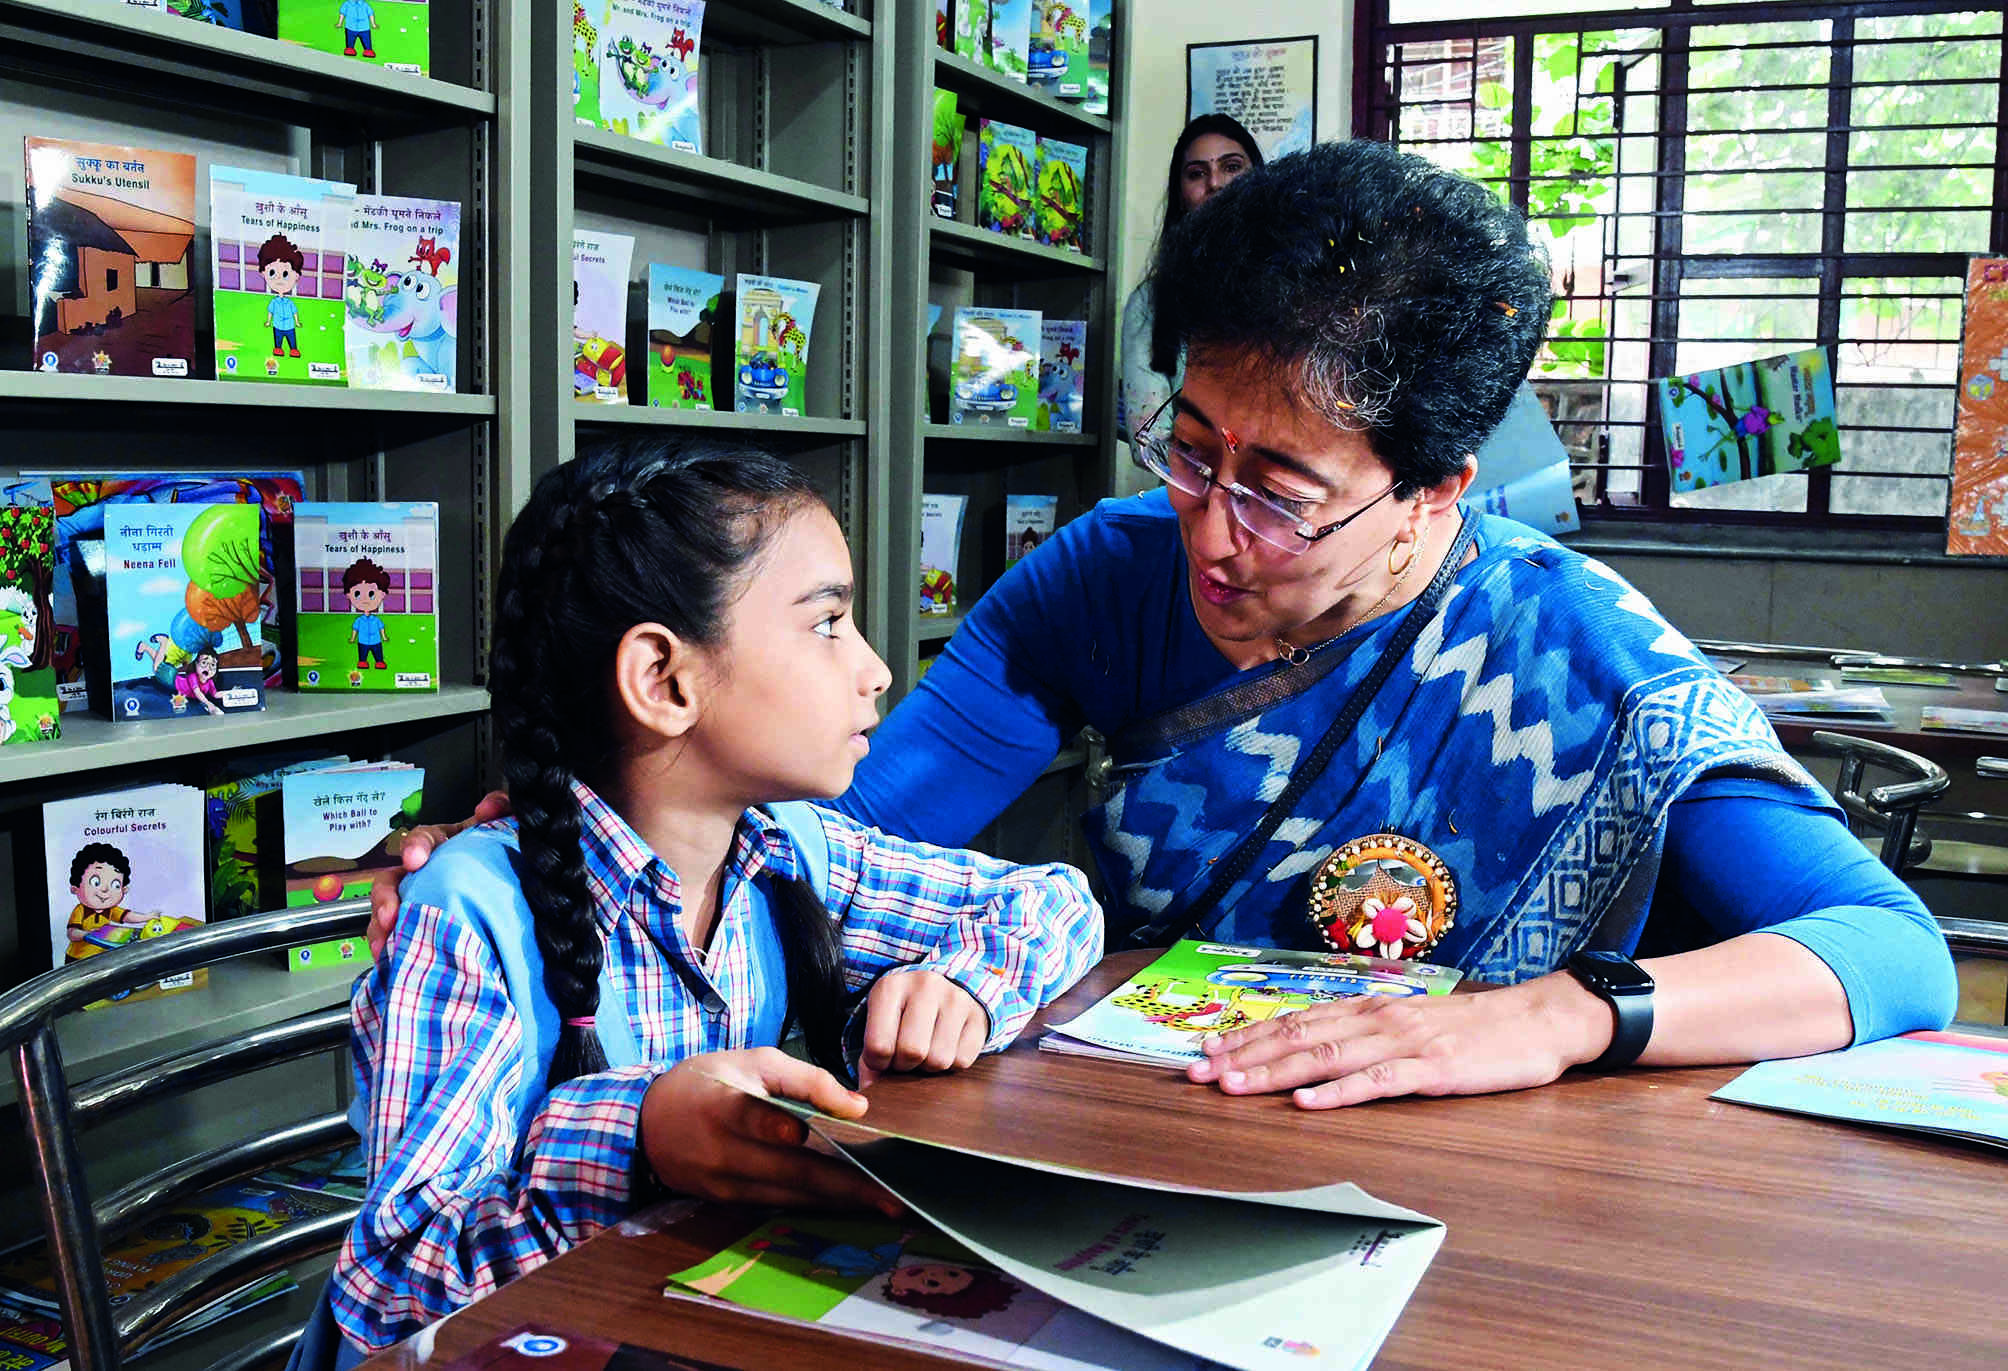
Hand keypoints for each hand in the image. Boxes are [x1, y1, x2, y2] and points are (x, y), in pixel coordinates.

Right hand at [366, 789, 511, 958]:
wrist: (523, 896)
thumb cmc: (507, 858)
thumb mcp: (508, 828)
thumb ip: (502, 809)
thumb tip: (487, 807)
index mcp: (445, 846)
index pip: (423, 839)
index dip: (416, 847)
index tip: (415, 859)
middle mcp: (426, 874)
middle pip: (392, 880)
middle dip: (385, 897)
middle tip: (390, 914)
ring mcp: (420, 903)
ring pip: (388, 912)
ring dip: (382, 927)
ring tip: (386, 943)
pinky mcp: (422, 930)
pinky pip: (398, 939)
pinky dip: (390, 948)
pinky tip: (391, 959)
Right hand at [639, 1047, 898, 1214]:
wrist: (648, 1123)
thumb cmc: (709, 1081)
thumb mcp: (753, 1062)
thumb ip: (806, 1079)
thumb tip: (857, 1107)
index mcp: (722, 1105)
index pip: (749, 1116)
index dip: (774, 1127)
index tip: (801, 1135)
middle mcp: (721, 1151)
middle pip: (788, 1171)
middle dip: (843, 1185)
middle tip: (891, 1196)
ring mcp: (723, 1185)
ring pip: (790, 1195)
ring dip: (839, 1201)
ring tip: (885, 1203)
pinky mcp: (728, 1203)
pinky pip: (779, 1204)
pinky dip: (816, 1203)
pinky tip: (850, 1203)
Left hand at [857, 970, 988, 1087]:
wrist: (941, 990)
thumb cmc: (902, 1015)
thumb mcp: (878, 1024)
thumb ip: (869, 1059)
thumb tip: (869, 1091)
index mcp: (890, 987)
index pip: (879, 1046)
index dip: (878, 1063)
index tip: (883, 1057)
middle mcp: (925, 986)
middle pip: (912, 1052)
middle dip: (905, 1065)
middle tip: (905, 1057)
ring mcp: (955, 998)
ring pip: (939, 1060)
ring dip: (929, 1067)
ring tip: (925, 1051)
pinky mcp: (977, 1015)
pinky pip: (962, 1061)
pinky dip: (952, 1064)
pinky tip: (946, 1048)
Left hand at [1185, 977, 1611, 1108]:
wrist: (1537, 1020)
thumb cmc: (1471, 1027)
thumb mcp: (1408, 1022)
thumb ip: (1363, 1032)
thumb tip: (1311, 1049)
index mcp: (1368, 1009)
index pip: (1295, 1020)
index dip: (1247, 1037)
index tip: (1205, 1053)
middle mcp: (1376, 1019)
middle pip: (1298, 1036)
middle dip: (1244, 1055)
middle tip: (1197, 1074)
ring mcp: (1403, 1042)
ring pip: (1327, 1055)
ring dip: (1276, 1072)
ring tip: (1234, 1086)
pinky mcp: (1432, 1069)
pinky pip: (1378, 1081)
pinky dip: (1339, 1092)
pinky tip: (1308, 1103)